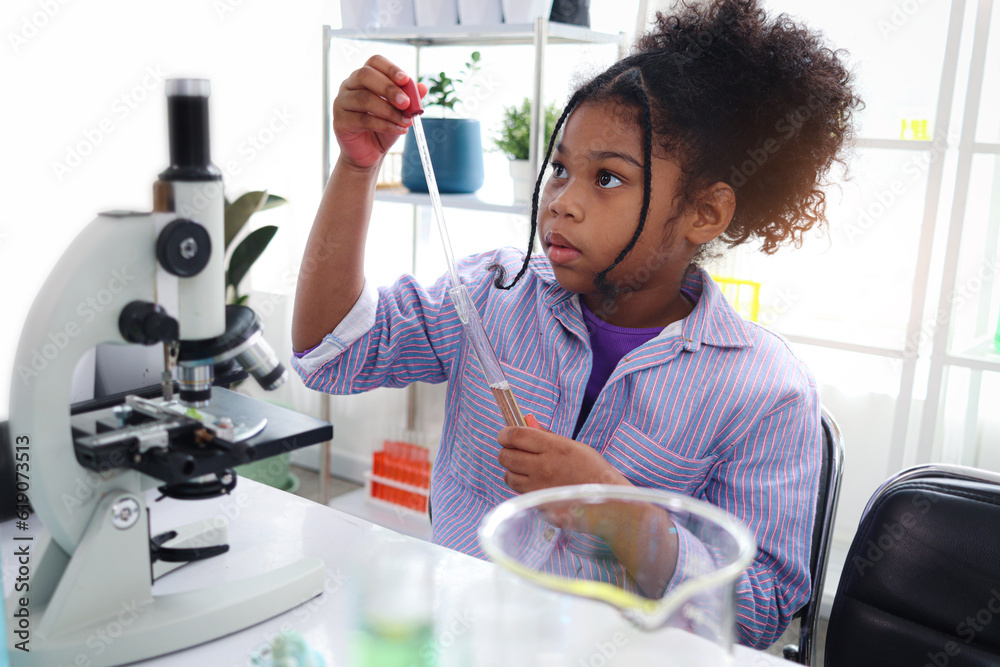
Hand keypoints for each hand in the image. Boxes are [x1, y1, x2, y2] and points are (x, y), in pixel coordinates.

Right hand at [333, 55, 426, 169]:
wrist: (370, 152)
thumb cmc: (384, 126)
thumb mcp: (400, 111)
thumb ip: (410, 98)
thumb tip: (423, 87)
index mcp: (364, 76)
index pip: (374, 62)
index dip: (390, 68)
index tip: (405, 80)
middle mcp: (349, 84)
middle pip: (365, 75)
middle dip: (389, 88)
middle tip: (406, 103)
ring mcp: (341, 101)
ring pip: (364, 99)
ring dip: (389, 111)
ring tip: (406, 121)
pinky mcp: (340, 121)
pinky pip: (363, 120)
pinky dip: (384, 125)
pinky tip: (399, 129)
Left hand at [496, 422, 628, 494]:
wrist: (606, 500)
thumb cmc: (593, 470)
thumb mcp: (573, 446)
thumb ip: (547, 435)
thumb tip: (527, 421)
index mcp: (554, 447)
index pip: (516, 435)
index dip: (505, 433)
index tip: (504, 435)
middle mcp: (543, 467)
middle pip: (506, 456)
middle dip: (506, 451)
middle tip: (512, 450)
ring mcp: (539, 487)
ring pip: (508, 475)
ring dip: (511, 470)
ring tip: (523, 468)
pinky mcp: (538, 503)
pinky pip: (518, 491)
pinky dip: (520, 486)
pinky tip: (531, 482)